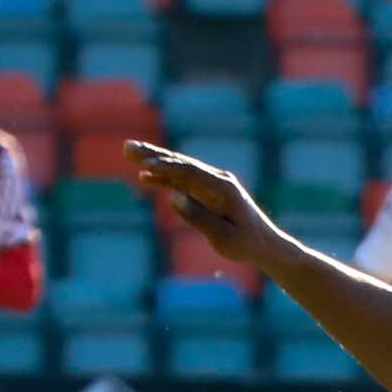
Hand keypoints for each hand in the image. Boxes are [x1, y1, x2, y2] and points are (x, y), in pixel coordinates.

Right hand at [130, 141, 288, 271]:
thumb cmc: (246, 243)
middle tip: (127, 146)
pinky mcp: (206, 191)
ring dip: (153, 161)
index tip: (146, 164)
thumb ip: (198, 217)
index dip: (167, 166)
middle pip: (180, 163)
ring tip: (128, 152)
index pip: (190, 171)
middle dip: (153, 154)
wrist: (264, 245)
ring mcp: (211, 184)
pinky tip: (144, 176)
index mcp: (223, 188)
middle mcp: (217, 180)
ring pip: (178, 169)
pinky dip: (163, 178)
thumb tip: (173, 198)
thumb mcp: (223, 237)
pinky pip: (181, 181)